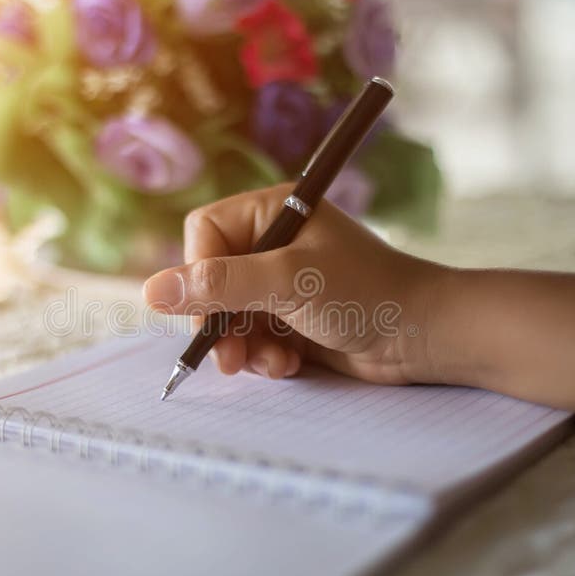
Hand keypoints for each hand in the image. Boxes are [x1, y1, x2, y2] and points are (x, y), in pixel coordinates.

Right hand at [142, 184, 446, 383]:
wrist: (423, 337)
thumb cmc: (365, 292)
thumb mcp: (288, 282)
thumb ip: (220, 285)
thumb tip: (151, 291)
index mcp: (273, 211)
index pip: (204, 233)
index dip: (198, 273)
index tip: (206, 312)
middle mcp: (272, 243)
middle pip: (210, 279)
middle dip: (218, 321)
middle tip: (228, 356)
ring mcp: (280, 284)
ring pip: (227, 316)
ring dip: (242, 345)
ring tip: (270, 361)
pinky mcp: (289, 320)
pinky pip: (250, 338)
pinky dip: (262, 356)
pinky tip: (288, 364)